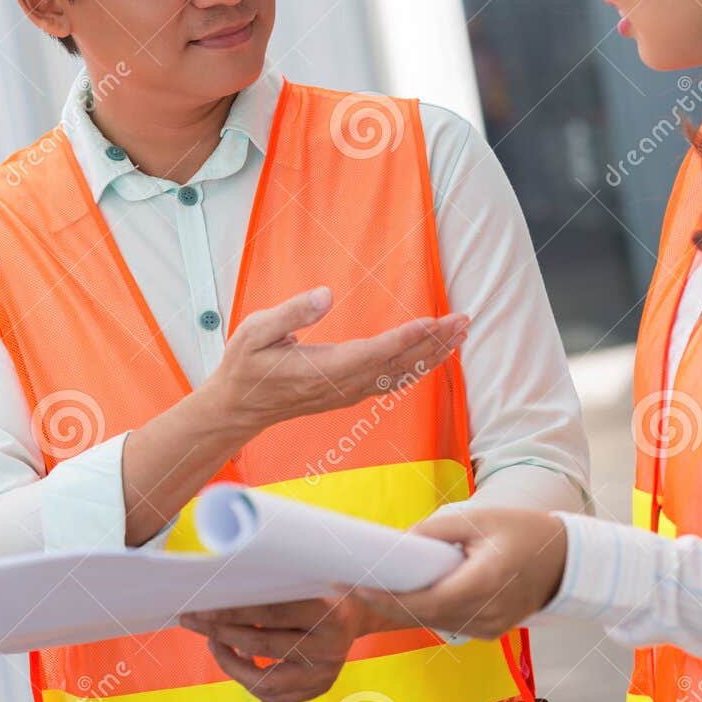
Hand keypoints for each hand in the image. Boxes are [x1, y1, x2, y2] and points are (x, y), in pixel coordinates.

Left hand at [180, 595, 390, 701]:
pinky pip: (274, 695)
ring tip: (214, 641)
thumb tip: (221, 581)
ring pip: (265, 681)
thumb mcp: (307, 575)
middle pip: (262, 645)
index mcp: (328, 612)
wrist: (362, 610)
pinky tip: (235, 657)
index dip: (231, 611)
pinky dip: (248, 679)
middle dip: (221, 632)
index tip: (201, 606)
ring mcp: (326, 673)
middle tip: (194, 620)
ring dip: (230, 663)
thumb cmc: (323, 584)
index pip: (269, 613)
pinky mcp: (320, 688)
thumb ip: (273, 581)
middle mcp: (328, 647)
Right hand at [203, 287, 468, 435]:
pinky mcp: (349, 394)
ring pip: (400, 376)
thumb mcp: (255, 331)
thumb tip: (327, 295)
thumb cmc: (244, 365)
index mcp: (322, 369)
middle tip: (463, 320)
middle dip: (433, 342)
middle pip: (397, 365)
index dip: (407, 338)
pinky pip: (392, 382)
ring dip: (431, 355)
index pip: (374, 353)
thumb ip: (292, 313)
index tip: (434, 321)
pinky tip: (433, 356)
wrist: (238, 407)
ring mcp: (348, 393)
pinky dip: (417, 367)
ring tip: (459, 334)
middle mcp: (342, 386)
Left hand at [352, 509, 567, 640]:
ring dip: (399, 608)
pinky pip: (446, 623)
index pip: (424, 600)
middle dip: (383, 602)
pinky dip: (422, 610)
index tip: (353, 585)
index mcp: (484, 584)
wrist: (565, 560)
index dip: (385, 597)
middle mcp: (486, 615)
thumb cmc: (523, 532)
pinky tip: (399, 596)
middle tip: (345, 585)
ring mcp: (488, 629)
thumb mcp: (478, 519)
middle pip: (422, 615)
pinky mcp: (488, 631)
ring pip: (432, 622)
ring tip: (363, 588)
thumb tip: (398, 544)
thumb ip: (435, 531)